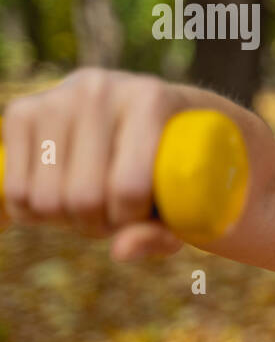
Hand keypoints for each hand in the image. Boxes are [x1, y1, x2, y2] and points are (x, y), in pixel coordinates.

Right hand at [0, 67, 185, 260]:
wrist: (157, 112)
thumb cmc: (181, 163)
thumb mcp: (189, 197)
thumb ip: (165, 232)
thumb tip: (120, 251)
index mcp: (151, 100)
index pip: (128, 188)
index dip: (134, 218)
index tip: (145, 214)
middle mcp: (101, 89)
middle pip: (82, 197)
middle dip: (100, 223)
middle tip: (116, 213)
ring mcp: (57, 96)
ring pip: (43, 198)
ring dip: (67, 219)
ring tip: (93, 204)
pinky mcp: (22, 110)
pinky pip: (14, 189)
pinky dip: (33, 212)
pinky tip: (60, 198)